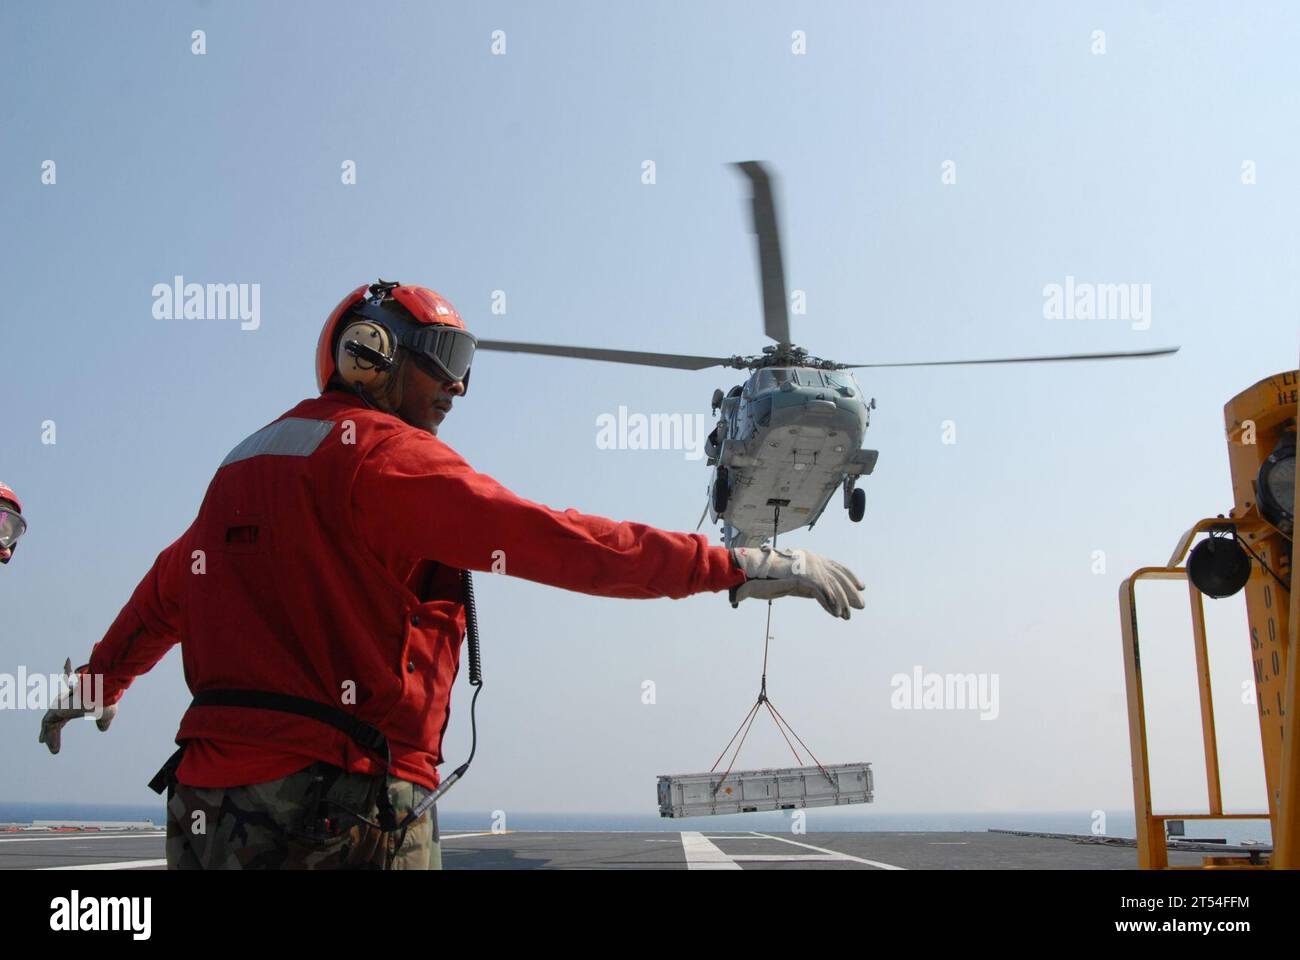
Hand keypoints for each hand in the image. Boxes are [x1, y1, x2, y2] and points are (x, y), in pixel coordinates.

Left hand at [38, 660, 116, 754]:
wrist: (100, 693)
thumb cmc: (105, 701)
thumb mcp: (106, 714)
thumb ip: (103, 721)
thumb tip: (103, 728)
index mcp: (75, 704)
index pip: (63, 716)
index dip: (59, 725)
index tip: (57, 731)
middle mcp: (64, 703)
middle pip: (53, 719)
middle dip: (49, 731)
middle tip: (42, 741)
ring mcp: (58, 705)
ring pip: (49, 723)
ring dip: (50, 738)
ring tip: (54, 751)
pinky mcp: (55, 709)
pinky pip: (48, 725)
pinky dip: (50, 737)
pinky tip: (55, 749)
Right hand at [730, 545, 864, 619]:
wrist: (750, 573)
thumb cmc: (765, 578)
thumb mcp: (790, 583)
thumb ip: (804, 587)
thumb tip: (817, 594)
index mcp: (809, 560)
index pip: (835, 567)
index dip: (849, 576)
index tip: (860, 586)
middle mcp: (811, 562)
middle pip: (837, 577)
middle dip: (850, 592)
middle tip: (861, 604)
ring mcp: (807, 569)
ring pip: (831, 586)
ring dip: (841, 602)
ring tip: (848, 616)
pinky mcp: (802, 578)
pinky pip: (821, 593)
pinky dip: (829, 604)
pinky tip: (836, 614)